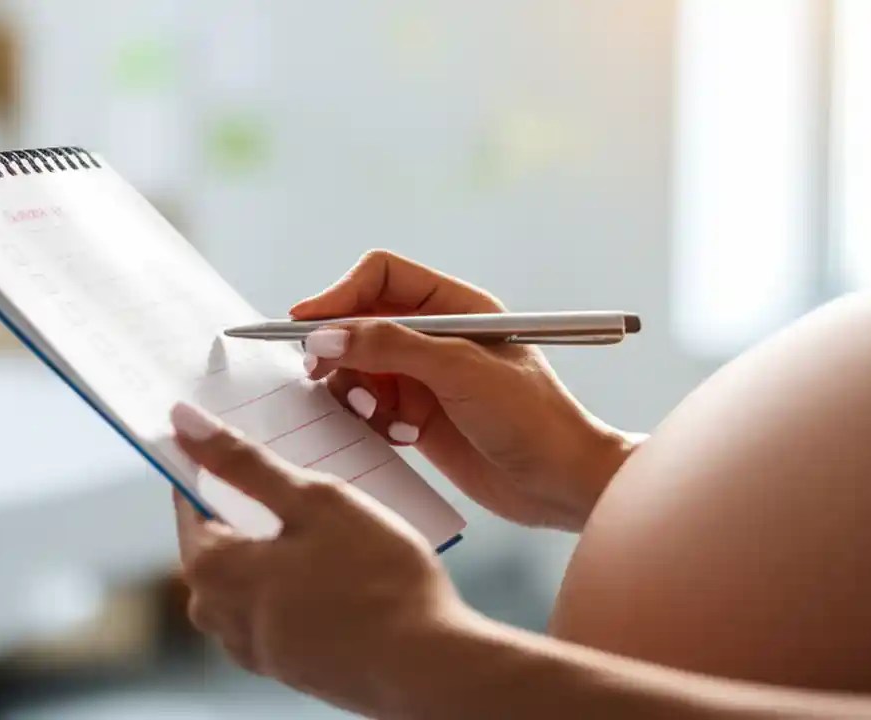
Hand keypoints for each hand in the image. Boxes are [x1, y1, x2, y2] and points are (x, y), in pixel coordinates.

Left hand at [169, 401, 466, 715]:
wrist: (428, 668)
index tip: (253, 437)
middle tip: (310, 475)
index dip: (220, 460)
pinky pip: (279, 603)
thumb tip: (184, 422)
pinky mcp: (288, 664)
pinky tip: (346, 565)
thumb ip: (245, 462)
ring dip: (283, 542)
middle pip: (223, 534)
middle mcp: (217, 615)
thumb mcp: (314, 499)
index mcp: (210, 570)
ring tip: (338, 522)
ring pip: (253, 570)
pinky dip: (300, 577)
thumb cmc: (376, 580)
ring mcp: (252, 645)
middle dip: (257, 501)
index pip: (190, 495)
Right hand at [290, 250, 636, 530]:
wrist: (563, 485)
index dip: (341, 295)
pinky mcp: (418, 420)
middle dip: (338, 346)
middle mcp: (437, 338)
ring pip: (359, 368)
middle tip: (316, 372)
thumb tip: (325, 336)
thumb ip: (391, 347)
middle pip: (361, 323)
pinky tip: (398, 436)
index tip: (307, 325)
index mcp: (457, 307)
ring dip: (353, 388)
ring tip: (372, 412)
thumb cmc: (531, 418)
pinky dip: (368, 419)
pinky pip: (370, 408)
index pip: (381, 278)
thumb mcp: (460, 371)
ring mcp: (426, 380)